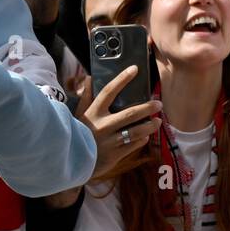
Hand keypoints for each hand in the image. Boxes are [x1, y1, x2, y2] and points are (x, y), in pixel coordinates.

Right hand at [79, 66, 162, 180]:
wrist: (70, 161)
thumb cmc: (75, 134)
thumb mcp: (77, 115)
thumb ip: (86, 97)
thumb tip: (89, 78)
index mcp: (93, 113)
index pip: (109, 91)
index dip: (122, 79)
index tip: (134, 69)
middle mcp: (103, 126)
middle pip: (130, 113)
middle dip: (147, 107)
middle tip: (159, 104)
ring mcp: (110, 141)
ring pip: (136, 131)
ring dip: (150, 126)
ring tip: (158, 121)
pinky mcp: (114, 155)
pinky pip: (133, 145)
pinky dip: (141, 140)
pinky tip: (146, 136)